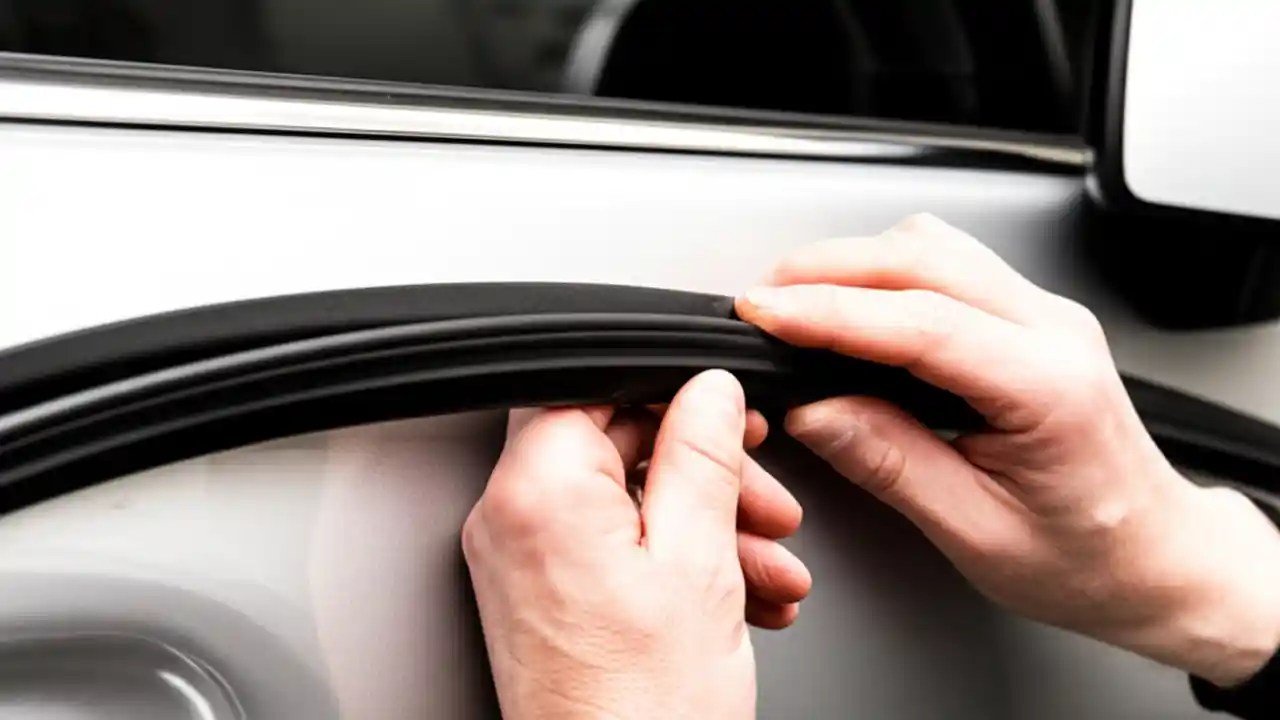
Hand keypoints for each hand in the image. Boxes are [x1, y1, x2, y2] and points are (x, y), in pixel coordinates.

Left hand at [462, 371, 810, 718]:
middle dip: (704, 470)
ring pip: (623, 501)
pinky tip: (739, 595)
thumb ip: (703, 457)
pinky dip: (676, 562)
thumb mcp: (700, 564)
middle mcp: (510, 522)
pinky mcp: (540, 601)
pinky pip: (610, 550)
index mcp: (538, 492)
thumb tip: (710, 393)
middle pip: (612, 443)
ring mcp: (521, 564)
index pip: (591, 384)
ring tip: (767, 568)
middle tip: (763, 496)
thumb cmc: (645, 717)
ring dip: (706, 524)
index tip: (723, 413)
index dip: (668, 391)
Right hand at [736, 214, 1279, 687]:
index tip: (764, 314)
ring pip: (934, 248)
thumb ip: (890, 463)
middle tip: (761, 304)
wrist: (1155, 558)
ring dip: (853, 264)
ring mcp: (1044, 317)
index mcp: (1049, 389)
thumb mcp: (976, 533)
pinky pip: (946, 267)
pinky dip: (882, 276)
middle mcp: (1054, 332)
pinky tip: (847, 308)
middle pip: (924, 257)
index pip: (921, 323)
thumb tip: (812, 411)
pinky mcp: (1026, 319)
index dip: (829, 311)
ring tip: (794, 304)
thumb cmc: (1088, 559)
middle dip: (827, 268)